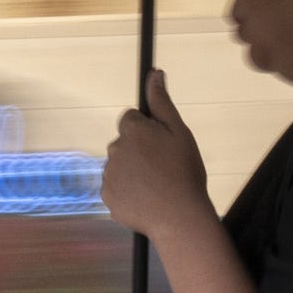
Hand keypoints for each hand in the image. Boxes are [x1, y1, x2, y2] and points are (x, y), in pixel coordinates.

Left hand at [101, 70, 209, 241]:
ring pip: (119, 166)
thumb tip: (154, 74)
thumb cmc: (184, 173)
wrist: (179, 217)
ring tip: (156, 186)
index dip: (147, 130)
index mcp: (132, 131)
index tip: (160, 144)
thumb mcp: (179, 132)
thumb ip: (162, 103)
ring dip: (133, 171)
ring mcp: (109, 175)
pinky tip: (146, 199)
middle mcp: (115, 150)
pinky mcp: (107, 197)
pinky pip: (116, 188)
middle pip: (124, 143)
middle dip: (138, 150)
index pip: (131, 119)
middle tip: (161, 167)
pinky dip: (128, 192)